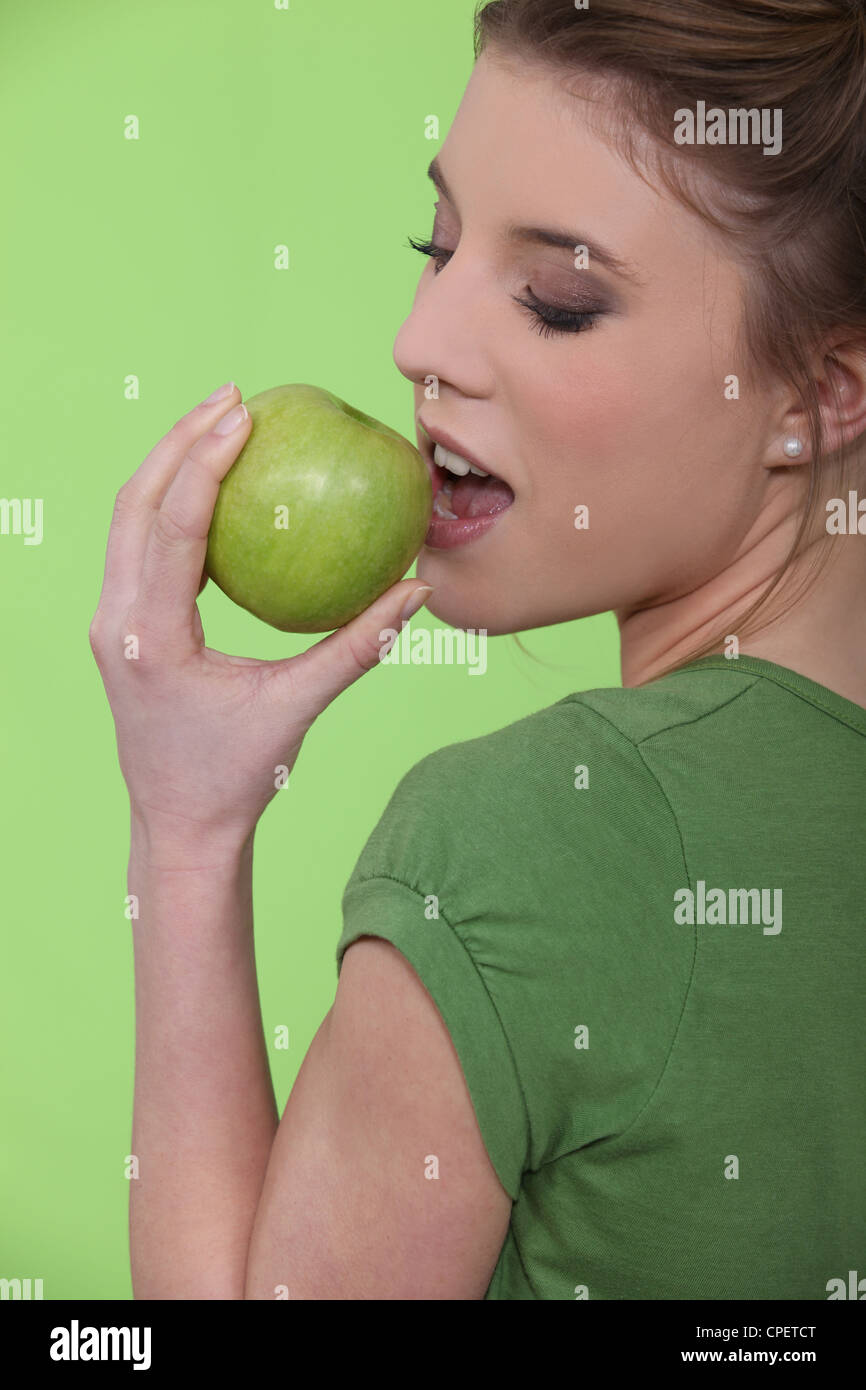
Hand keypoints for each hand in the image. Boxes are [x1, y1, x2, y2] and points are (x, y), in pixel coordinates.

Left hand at [89, 384, 431, 859]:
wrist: (178, 824)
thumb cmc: (237, 776)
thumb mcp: (298, 708)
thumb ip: (357, 647)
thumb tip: (418, 589)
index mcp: (149, 638)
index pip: (171, 527)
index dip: (204, 462)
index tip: (242, 414)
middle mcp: (116, 622)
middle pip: (133, 504)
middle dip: (179, 441)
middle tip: (233, 396)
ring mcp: (110, 622)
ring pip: (126, 520)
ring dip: (169, 466)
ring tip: (219, 424)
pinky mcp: (119, 626)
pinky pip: (139, 546)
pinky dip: (171, 505)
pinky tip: (216, 487)